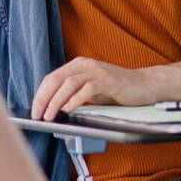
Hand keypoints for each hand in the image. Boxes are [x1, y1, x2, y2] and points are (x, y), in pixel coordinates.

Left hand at [32, 57, 161, 119]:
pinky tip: (68, 110)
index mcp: (79, 65)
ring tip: (50, 116)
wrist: (146, 85)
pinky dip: (75, 101)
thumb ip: (74, 94)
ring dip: (56, 102)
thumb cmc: (117, 90)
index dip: (40, 94)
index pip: (52, 78)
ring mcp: (97, 71)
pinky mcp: (109, 80)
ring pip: (69, 84)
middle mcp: (86, 64)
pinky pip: (87, 89)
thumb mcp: (91, 90)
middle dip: (43, 99)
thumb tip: (52, 109)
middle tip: (38, 115)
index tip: (34, 110)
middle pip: (56, 79)